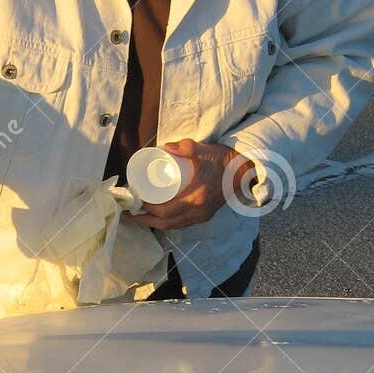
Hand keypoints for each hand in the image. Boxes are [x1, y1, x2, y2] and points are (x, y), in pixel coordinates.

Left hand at [123, 139, 256, 231]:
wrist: (242, 171)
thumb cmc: (222, 160)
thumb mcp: (204, 150)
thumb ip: (185, 146)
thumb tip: (165, 147)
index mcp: (196, 197)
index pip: (167, 210)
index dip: (149, 209)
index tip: (137, 200)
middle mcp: (199, 211)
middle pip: (167, 223)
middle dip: (146, 221)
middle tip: (131, 213)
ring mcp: (202, 215)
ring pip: (174, 226)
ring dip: (155, 224)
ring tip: (141, 217)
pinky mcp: (204, 216)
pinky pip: (182, 224)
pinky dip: (168, 223)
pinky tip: (158, 219)